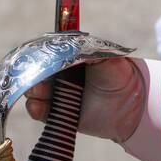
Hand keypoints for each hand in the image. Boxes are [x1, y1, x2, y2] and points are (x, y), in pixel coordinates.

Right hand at [24, 56, 145, 144]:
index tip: (35, 58)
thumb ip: (88, 49)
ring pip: (34, 91)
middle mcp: (58, 74)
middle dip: (31, 74)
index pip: (46, 53)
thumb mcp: (105, 56)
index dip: (39, 55)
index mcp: (67, 57)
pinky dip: (35, 109)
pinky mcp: (57, 113)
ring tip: (36, 92)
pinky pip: (40, 112)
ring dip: (32, 90)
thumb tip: (70, 46)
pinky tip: (37, 106)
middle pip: (36, 72)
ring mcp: (56, 94)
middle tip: (34, 77)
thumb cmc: (118, 74)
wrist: (129, 103)